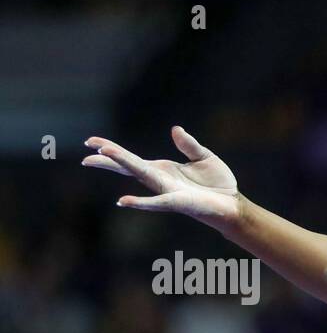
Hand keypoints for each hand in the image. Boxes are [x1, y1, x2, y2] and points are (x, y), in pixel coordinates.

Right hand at [82, 126, 240, 228]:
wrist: (233, 203)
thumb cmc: (217, 184)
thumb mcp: (203, 157)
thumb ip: (188, 145)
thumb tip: (175, 129)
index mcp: (161, 169)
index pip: (131, 158)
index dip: (112, 150)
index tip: (91, 142)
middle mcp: (159, 180)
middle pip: (128, 166)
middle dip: (108, 159)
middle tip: (87, 151)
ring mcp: (166, 191)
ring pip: (139, 177)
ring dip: (120, 166)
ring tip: (100, 158)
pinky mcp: (177, 202)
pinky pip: (156, 202)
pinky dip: (139, 202)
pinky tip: (122, 201)